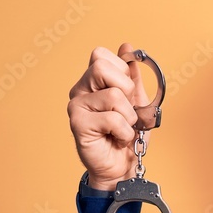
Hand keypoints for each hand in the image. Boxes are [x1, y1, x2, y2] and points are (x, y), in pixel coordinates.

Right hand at [67, 43, 149, 190]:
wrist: (121, 167)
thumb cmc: (126, 136)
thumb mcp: (137, 102)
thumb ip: (132, 76)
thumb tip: (126, 46)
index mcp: (93, 81)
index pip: (101, 55)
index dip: (122, 71)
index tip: (128, 92)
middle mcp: (80, 90)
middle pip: (101, 66)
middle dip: (125, 90)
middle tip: (126, 111)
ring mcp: (76, 106)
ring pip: (113, 95)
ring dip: (129, 116)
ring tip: (122, 128)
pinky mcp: (77, 123)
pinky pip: (112, 118)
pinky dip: (124, 132)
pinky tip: (117, 138)